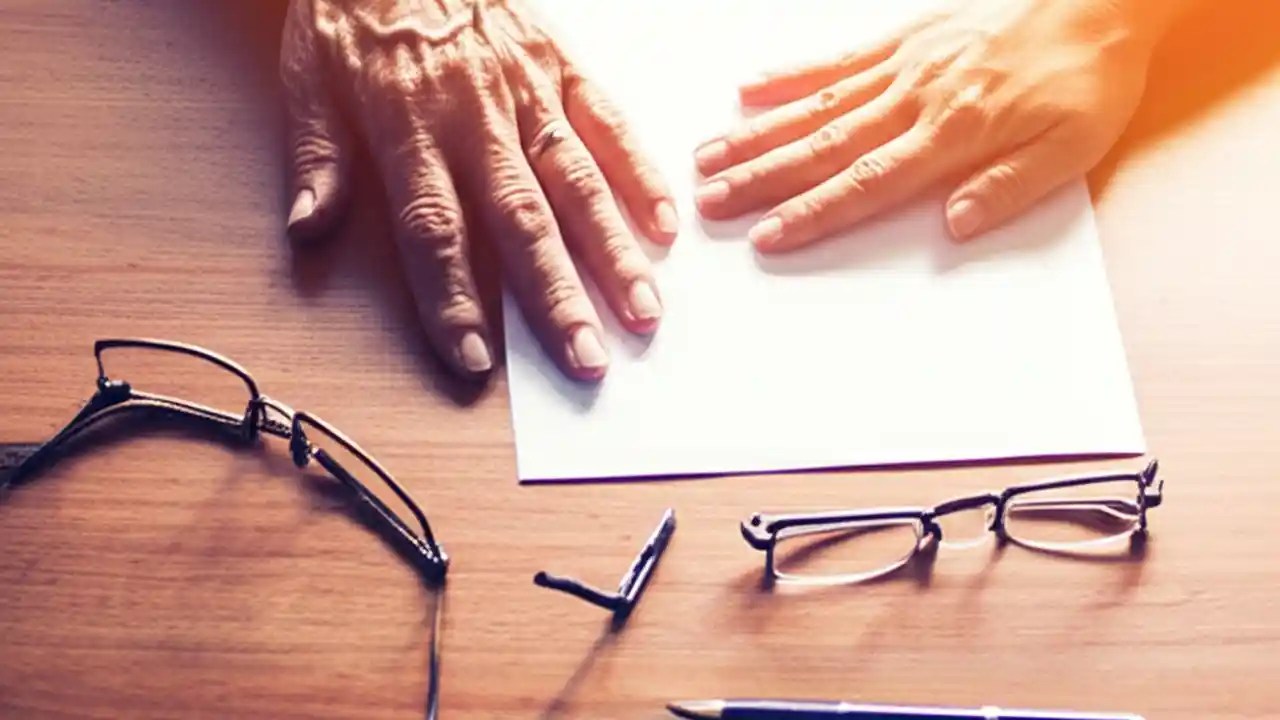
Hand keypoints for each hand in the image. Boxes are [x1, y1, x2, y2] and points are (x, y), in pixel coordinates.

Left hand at [279, 0, 677, 380]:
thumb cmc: (354, 7)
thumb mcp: (308, 75)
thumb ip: (317, 156)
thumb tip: (308, 230)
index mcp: (408, 127)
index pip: (432, 229)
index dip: (452, 298)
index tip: (471, 360)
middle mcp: (476, 116)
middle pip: (521, 219)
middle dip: (556, 297)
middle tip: (587, 360)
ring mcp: (528, 90)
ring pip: (577, 180)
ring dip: (612, 251)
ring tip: (643, 312)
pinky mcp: (562, 64)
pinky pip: (608, 120)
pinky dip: (640, 171)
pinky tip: (665, 223)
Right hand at [693, 0, 1169, 252]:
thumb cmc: (1088, 77)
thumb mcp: (1072, 148)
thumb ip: (1009, 188)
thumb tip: (954, 226)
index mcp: (952, 135)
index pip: (866, 184)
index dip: (812, 213)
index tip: (767, 234)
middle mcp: (915, 101)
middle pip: (823, 148)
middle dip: (760, 178)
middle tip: (709, 201)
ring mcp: (903, 67)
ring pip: (816, 108)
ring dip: (758, 135)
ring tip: (708, 156)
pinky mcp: (903, 39)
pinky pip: (836, 61)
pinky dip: (790, 76)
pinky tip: (750, 90)